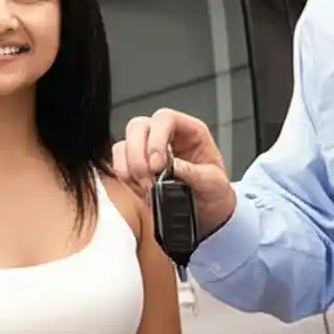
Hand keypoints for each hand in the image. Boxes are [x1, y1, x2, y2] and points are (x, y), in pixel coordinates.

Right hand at [112, 108, 235, 234]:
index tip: (157, 164)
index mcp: (189, 131)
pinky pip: (118, 163)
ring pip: (124, 143)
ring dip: (129, 166)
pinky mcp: (136, 167)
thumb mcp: (215, 184)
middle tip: (146, 176)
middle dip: (138, 152)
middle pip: (138, 126)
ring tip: (145, 186)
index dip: (157, 137)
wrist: (209, 215)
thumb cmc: (215, 193)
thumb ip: (194, 173)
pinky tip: (139, 188)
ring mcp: (148, 150)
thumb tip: (171, 167)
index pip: (165, 118)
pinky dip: (124, 175)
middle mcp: (166, 136)